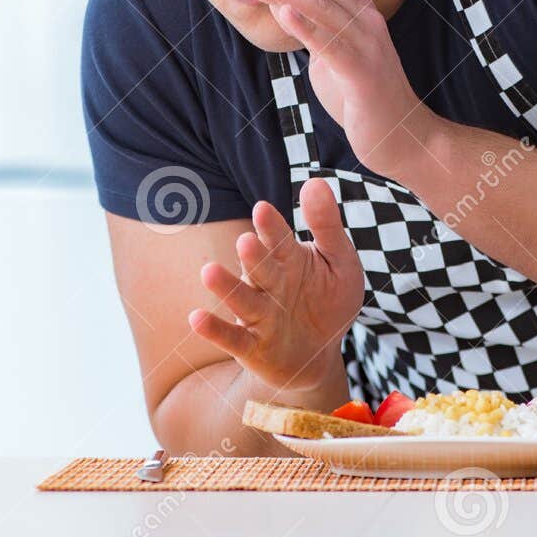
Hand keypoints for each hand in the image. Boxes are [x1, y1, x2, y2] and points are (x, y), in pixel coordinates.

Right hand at [187, 177, 363, 396]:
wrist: (320, 355)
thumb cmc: (329, 301)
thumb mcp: (340, 263)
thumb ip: (327, 225)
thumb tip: (315, 181)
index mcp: (288, 259)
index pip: (278, 239)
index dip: (271, 227)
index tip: (263, 209)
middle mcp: (269, 284)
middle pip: (260, 268)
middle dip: (254, 256)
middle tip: (245, 241)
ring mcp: (259, 315)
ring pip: (242, 298)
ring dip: (226, 287)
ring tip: (209, 272)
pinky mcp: (252, 347)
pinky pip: (233, 338)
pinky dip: (215, 330)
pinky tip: (196, 318)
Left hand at [228, 0, 435, 177]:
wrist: (402, 138)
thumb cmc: (361, 99)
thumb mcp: (331, 57)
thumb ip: (311, 33)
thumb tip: (282, 11)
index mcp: (358, 10)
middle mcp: (366, 18)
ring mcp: (367, 43)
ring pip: (319, 6)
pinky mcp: (363, 73)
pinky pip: (331, 44)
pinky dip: (305, 26)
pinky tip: (281, 13)